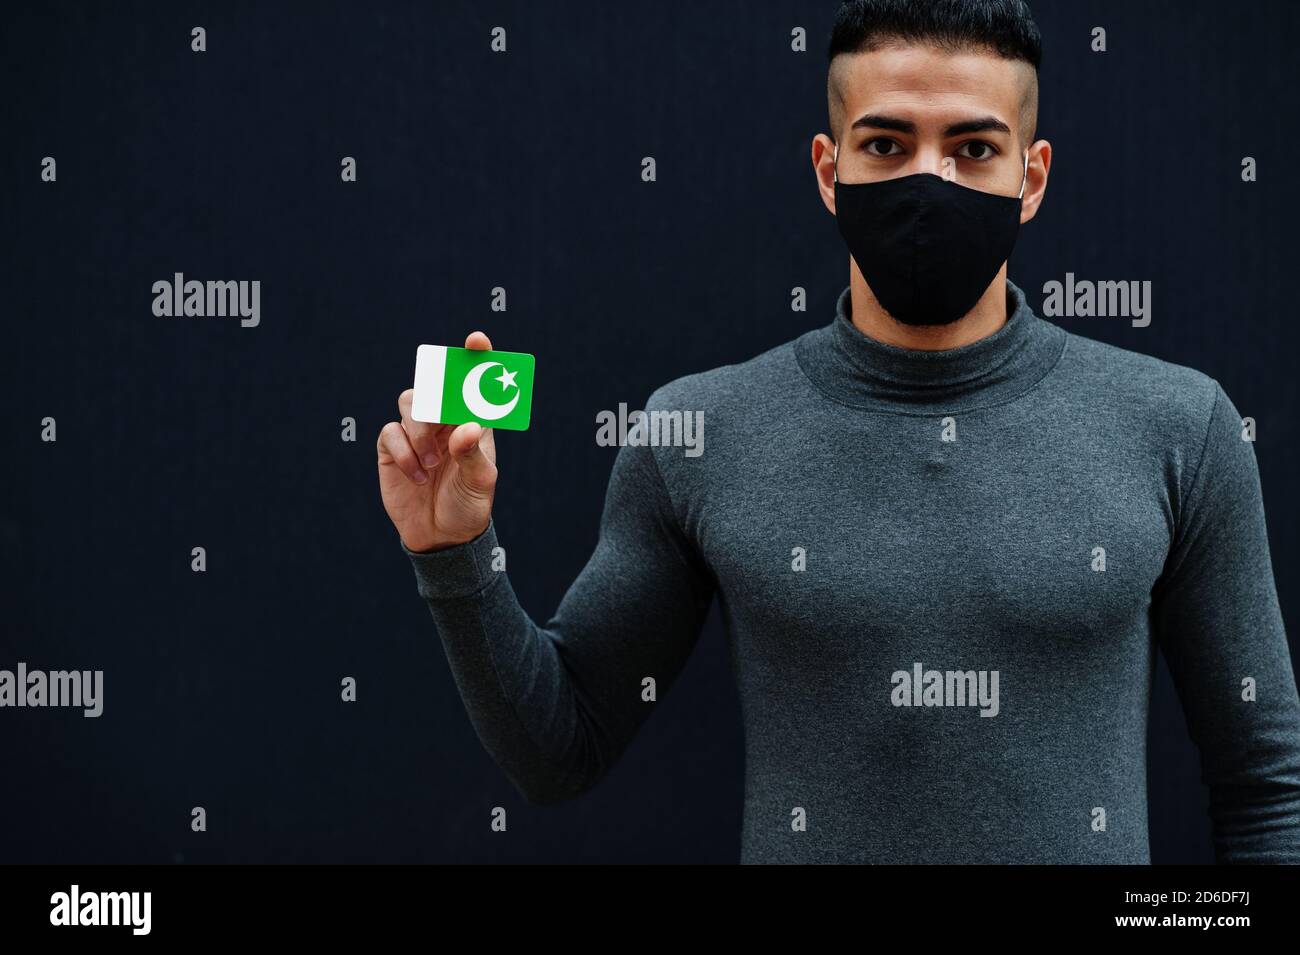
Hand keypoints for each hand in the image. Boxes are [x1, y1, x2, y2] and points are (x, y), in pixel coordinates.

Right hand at [377, 331, 498, 551]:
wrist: (441, 536)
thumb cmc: (468, 505)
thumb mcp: (480, 482)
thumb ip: (472, 453)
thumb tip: (463, 428)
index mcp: (473, 421)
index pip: (475, 383)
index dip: (475, 357)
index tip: (476, 340)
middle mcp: (445, 420)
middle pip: (435, 383)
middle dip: (437, 394)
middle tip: (443, 416)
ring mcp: (418, 432)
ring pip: (410, 402)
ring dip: (420, 429)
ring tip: (431, 463)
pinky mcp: (393, 448)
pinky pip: (390, 431)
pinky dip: (404, 451)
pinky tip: (418, 476)